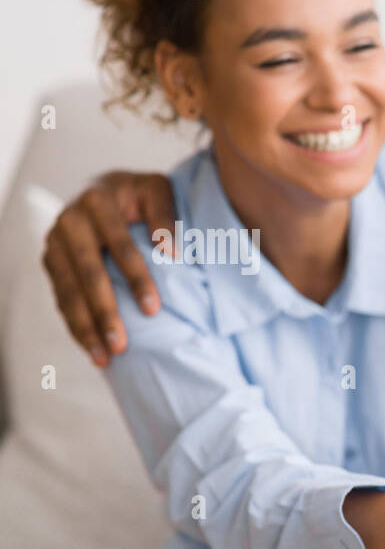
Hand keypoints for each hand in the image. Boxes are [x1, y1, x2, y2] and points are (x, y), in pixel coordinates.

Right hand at [41, 171, 174, 365]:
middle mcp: (69, 220)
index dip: (136, 278)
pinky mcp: (51, 261)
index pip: (118, 245)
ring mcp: (55, 242)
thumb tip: (170, 251)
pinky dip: (75, 325)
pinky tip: (92, 349)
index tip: (153, 310)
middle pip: (87, 274)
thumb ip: (164, 214)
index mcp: (97, 199)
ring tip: (105, 358)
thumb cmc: (140, 195)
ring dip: (85, 327)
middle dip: (104, 311)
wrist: (105, 190)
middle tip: (121, 345)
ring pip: (68, 291)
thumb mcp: (157, 190)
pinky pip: (62, 298)